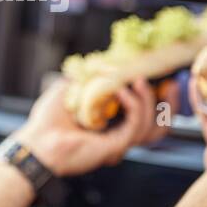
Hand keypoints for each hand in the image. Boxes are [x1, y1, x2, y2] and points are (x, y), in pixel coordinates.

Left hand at [12, 77, 166, 177]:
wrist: (36, 140)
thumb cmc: (49, 119)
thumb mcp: (71, 87)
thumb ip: (90, 74)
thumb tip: (107, 59)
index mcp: (114, 125)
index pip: (149, 115)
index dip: (161, 98)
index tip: (165, 77)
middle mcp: (120, 136)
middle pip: (160, 125)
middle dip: (170, 103)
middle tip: (170, 82)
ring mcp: (119, 143)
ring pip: (152, 126)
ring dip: (150, 100)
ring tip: (139, 80)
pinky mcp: (115, 147)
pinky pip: (135, 126)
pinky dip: (134, 106)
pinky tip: (122, 90)